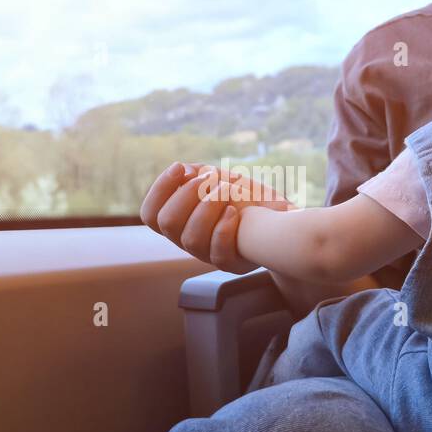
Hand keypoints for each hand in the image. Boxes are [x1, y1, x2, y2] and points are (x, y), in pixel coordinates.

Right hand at [140, 162, 294, 272]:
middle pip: (167, 224)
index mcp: (179, 222)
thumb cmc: (246, 198)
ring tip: (226, 188)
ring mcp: (209, 255)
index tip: (179, 167)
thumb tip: (183, 171)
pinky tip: (235, 212)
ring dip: (208, 207)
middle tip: (209, 177)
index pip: (151, 215)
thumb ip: (197, 175)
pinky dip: (224, 230)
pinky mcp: (232, 264)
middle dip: (186, 194)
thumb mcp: (220, 180)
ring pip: (192, 239)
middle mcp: (188, 241)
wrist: (280, 218)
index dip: (159, 189)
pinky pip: (218, 255)